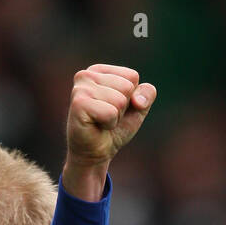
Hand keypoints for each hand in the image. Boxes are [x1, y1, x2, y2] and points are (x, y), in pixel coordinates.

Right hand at [62, 64, 155, 200]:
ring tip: (101, 122)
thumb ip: (147, 94)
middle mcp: (86, 75)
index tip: (114, 109)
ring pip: (120, 100)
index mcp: (98, 71)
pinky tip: (96, 126)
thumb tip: (138, 100)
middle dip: (123, 108)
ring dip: (115, 117)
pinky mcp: (79, 104)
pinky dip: (109, 124)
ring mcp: (80, 88)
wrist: (95, 154)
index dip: (131, 98)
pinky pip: (110, 112)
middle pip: (127, 87)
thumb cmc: (114, 129)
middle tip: (107, 118)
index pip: (132, 76)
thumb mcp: (137, 108)